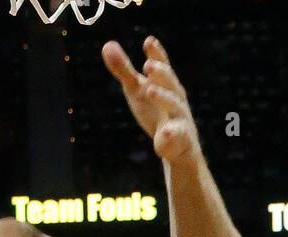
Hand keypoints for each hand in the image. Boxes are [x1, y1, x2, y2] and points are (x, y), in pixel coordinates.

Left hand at [102, 38, 201, 165]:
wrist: (177, 145)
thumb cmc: (156, 111)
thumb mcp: (138, 90)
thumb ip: (124, 70)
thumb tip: (107, 45)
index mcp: (166, 83)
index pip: (162, 65)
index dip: (156, 53)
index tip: (149, 41)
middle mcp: (175, 96)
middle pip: (170, 81)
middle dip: (160, 73)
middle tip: (147, 65)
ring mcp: (180, 116)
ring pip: (175, 104)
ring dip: (163, 97)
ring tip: (149, 91)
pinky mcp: (180, 137)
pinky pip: (176, 134)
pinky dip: (171, 133)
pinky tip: (164, 134)